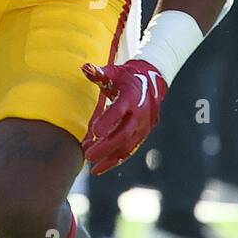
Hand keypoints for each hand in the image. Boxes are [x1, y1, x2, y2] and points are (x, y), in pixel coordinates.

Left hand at [81, 58, 167, 175]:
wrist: (152, 82)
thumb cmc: (127, 77)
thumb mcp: (115, 72)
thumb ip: (100, 73)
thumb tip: (85, 68)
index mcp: (132, 97)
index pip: (120, 110)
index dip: (108, 121)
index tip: (94, 131)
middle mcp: (139, 114)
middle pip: (123, 134)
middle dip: (105, 147)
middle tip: (88, 155)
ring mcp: (142, 127)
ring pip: (126, 147)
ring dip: (108, 157)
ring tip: (90, 164)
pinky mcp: (142, 135)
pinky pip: (129, 151)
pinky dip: (114, 161)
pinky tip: (99, 169)